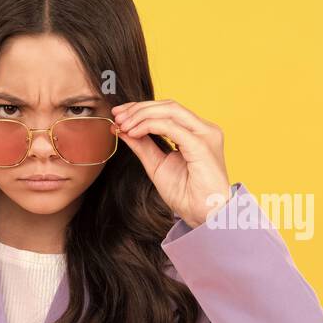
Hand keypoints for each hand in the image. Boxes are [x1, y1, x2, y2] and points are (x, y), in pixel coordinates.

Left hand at [111, 99, 230, 228]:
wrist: (204, 217)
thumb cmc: (187, 195)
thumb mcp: (157, 165)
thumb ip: (143, 145)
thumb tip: (122, 128)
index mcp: (198, 133)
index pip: (168, 110)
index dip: (141, 109)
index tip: (119, 115)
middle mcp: (204, 130)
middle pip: (168, 106)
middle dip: (139, 108)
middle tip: (117, 116)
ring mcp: (205, 135)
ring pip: (170, 110)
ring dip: (142, 114)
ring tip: (123, 124)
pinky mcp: (201, 145)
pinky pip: (171, 127)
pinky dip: (149, 126)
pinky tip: (133, 132)